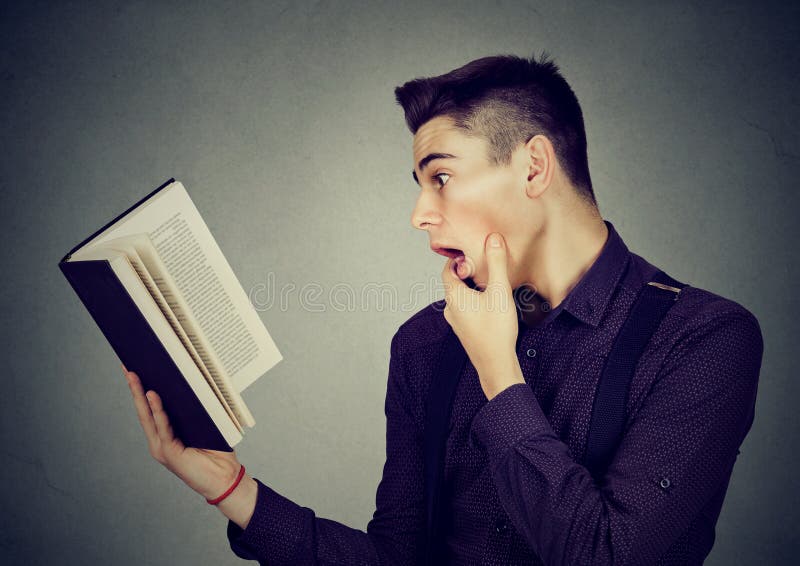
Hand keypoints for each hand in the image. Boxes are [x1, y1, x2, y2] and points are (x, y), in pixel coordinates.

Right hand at [122, 365, 242, 500]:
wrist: (225, 478)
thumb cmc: (217, 452)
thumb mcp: (204, 426)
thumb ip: (193, 411)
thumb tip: (191, 383)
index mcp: (166, 435)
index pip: (151, 410)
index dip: (142, 390)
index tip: (137, 370)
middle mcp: (160, 441)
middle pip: (144, 410)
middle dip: (135, 388)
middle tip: (128, 368)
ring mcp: (162, 448)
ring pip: (148, 417)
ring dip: (141, 395)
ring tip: (135, 376)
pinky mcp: (170, 453)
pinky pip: (163, 427)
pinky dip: (158, 411)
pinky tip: (153, 395)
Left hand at [441, 232, 524, 399]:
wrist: (496, 365)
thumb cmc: (497, 330)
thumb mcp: (499, 291)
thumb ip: (496, 263)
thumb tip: (493, 238)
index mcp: (453, 296)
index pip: (447, 269)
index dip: (458, 258)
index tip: (473, 252)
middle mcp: (450, 308)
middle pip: (454, 282)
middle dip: (468, 272)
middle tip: (485, 265)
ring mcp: (456, 322)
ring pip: (460, 297)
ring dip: (472, 287)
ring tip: (491, 283)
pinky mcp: (465, 331)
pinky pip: (466, 309)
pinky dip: (475, 301)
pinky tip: (491, 303)